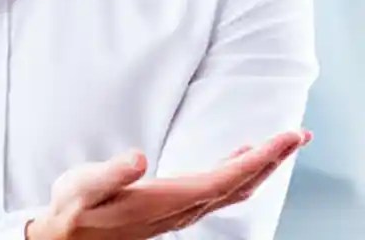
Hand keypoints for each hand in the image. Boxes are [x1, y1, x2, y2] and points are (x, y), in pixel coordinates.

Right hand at [26, 129, 311, 239]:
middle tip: (298, 135)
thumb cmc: (74, 209)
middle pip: (238, 185)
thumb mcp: (84, 186)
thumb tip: (137, 159)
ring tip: (279, 146)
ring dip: (259, 167)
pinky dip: (237, 174)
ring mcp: (180, 212)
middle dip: (271, 159)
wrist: (66, 237)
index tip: (283, 138)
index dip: (257, 158)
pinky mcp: (174, 209)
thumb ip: (112, 173)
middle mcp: (181, 209)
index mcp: (166, 200)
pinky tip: (237, 160)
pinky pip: (218, 192)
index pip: (224, 178)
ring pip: (233, 190)